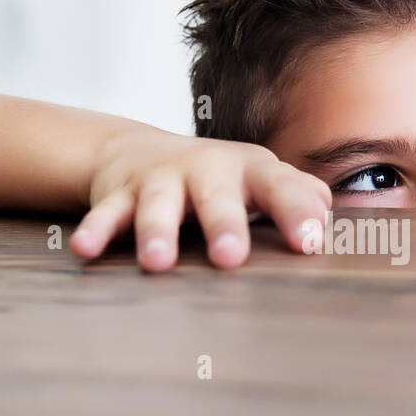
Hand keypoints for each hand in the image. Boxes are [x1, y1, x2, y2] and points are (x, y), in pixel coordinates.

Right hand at [69, 130, 331, 271]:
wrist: (141, 152)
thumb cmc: (222, 182)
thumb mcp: (263, 183)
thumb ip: (301, 198)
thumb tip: (331, 217)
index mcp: (251, 172)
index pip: (280, 188)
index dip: (296, 212)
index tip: (309, 242)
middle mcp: (206, 170)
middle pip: (216, 196)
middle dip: (223, 223)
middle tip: (230, 258)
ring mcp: (161, 180)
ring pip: (158, 204)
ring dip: (156, 231)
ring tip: (157, 263)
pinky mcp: (120, 192)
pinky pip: (106, 212)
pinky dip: (96, 230)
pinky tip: (84, 250)